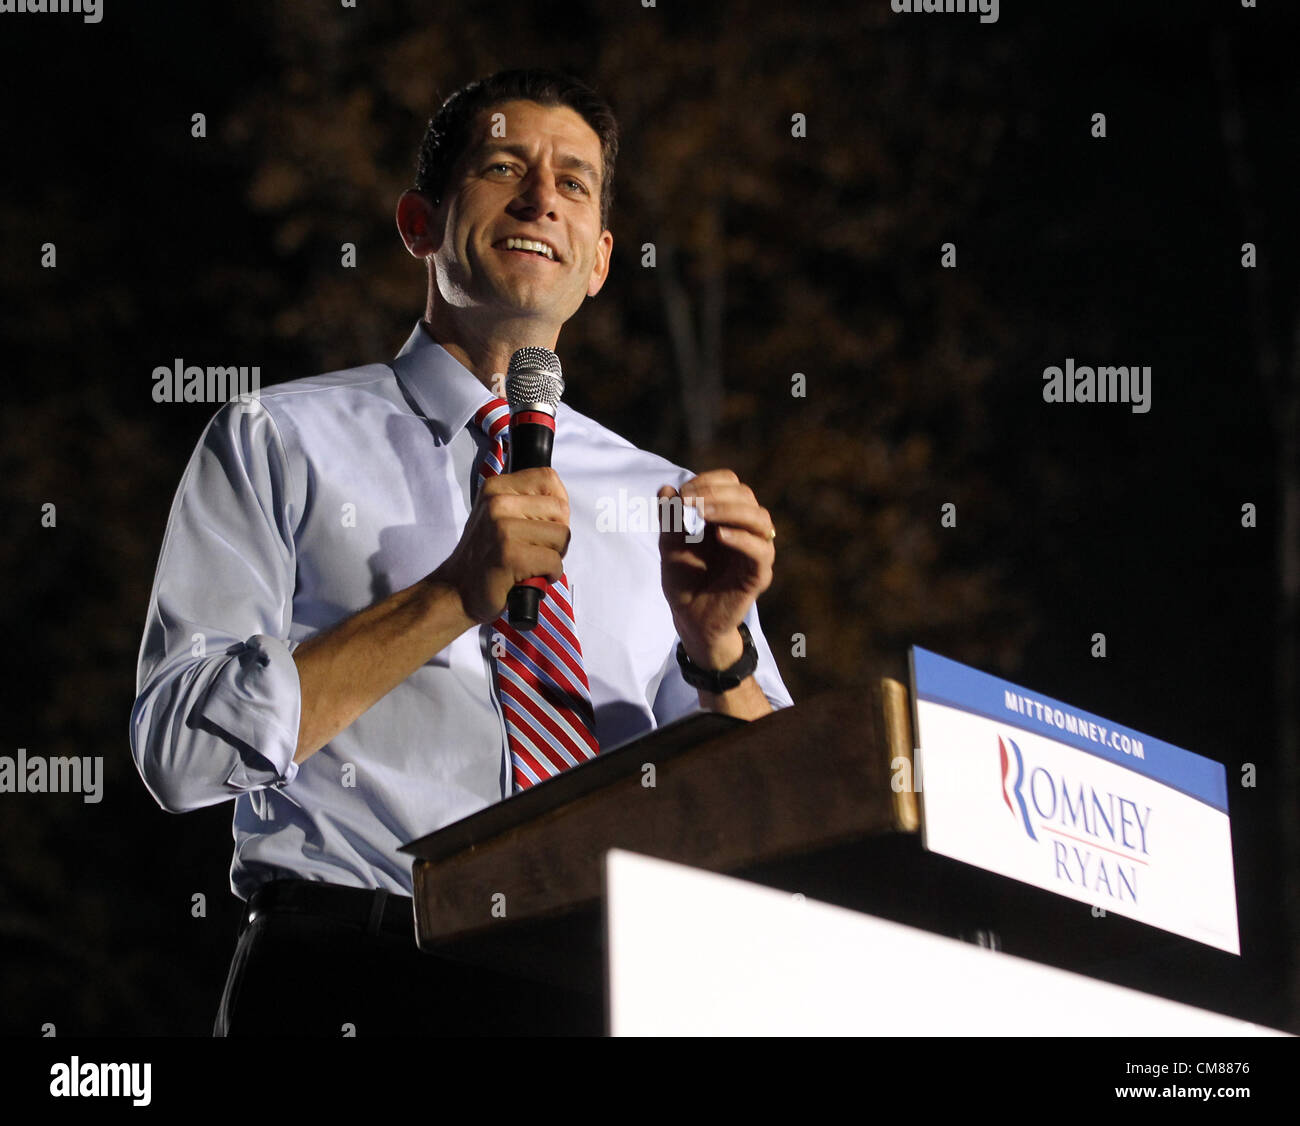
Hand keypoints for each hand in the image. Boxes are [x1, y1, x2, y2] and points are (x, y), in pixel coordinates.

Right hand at [433, 467, 569, 623]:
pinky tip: (531, 577)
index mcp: (495, 488)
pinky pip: (554, 562)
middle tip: (536, 548)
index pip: (548, 478)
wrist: (457, 590)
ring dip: (554, 556)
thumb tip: (562, 502)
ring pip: (562, 536)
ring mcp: (503, 529)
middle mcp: (497, 503)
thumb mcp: (497, 515)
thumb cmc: (485, 555)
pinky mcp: (511, 556)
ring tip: (531, 563)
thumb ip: (526, 501)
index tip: (544, 523)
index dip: (557, 504)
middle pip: (561, 510)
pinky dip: (550, 574)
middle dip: (557, 534)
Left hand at [658, 470, 774, 668]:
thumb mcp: (669, 545)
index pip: (732, 485)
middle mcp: (746, 530)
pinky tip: (720, 535)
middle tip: (689, 501)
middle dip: (716, 494)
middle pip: (746, 496)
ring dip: (730, 510)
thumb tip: (666, 489)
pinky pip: (761, 551)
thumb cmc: (684, 580)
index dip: (710, 482)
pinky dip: (742, 539)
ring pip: (760, 518)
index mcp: (728, 518)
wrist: (690, 619)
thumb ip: (669, 518)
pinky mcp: (758, 575)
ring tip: (702, 514)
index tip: (684, 492)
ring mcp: (755, 552)